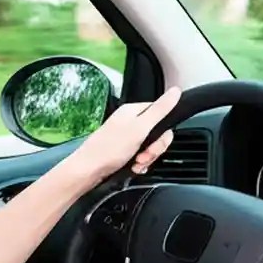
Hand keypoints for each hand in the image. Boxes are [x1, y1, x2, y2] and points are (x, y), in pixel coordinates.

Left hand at [59, 87, 181, 186]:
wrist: (87, 171)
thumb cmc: (108, 149)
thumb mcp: (140, 128)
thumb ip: (160, 110)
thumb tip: (175, 91)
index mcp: (133, 111)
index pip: (162, 115)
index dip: (162, 133)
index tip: (155, 143)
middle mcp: (130, 122)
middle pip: (157, 133)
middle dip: (154, 149)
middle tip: (143, 156)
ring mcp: (127, 137)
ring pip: (150, 146)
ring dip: (147, 158)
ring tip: (136, 164)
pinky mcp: (124, 150)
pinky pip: (141, 155)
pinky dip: (140, 164)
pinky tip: (133, 168)